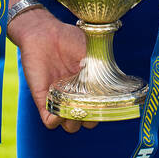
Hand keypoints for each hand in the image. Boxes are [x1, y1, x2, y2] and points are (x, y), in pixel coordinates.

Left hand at [9, 10, 96, 132]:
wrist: (44, 32)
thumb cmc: (69, 39)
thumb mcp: (92, 53)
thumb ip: (102, 68)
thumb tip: (116, 82)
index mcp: (89, 86)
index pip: (99, 109)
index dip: (103, 112)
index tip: (106, 105)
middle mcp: (74, 95)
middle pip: (85, 121)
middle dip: (89, 119)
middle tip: (89, 107)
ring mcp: (59, 98)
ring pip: (69, 125)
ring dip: (74, 123)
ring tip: (75, 110)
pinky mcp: (42, 99)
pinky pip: (49, 121)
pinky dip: (56, 121)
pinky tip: (60, 112)